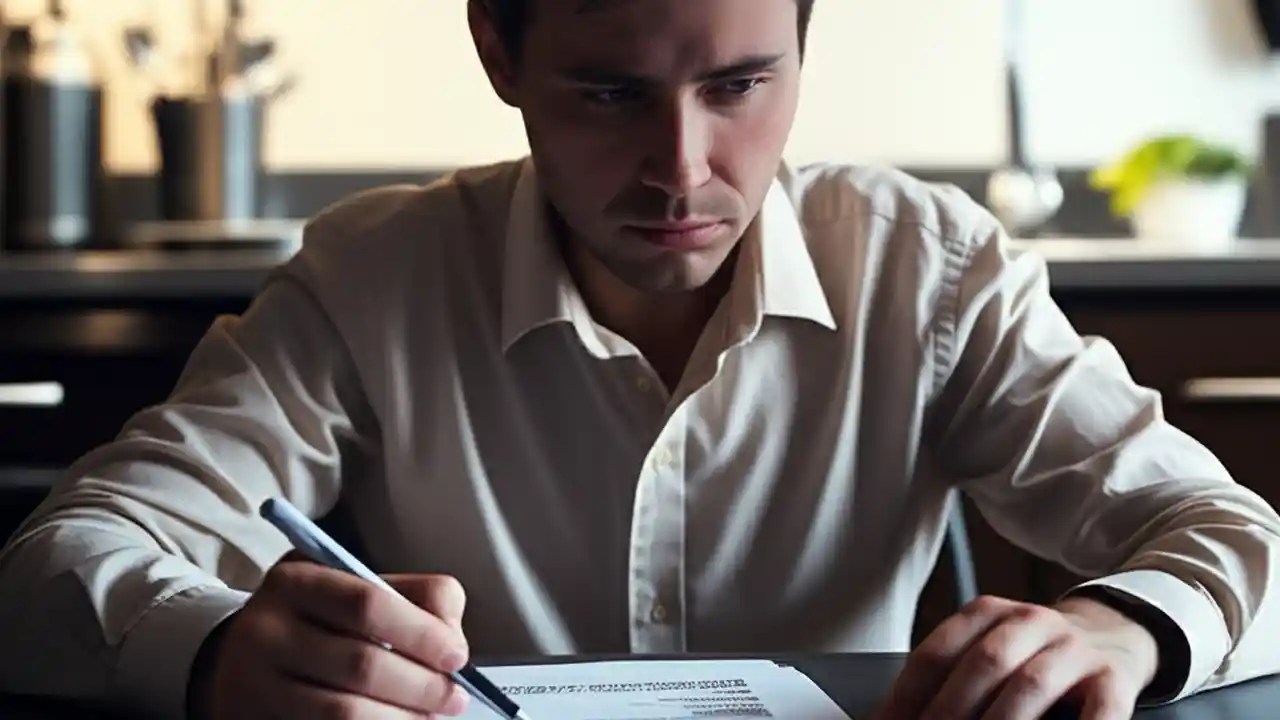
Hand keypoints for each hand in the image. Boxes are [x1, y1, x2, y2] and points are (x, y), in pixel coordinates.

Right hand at [192, 554, 471, 718]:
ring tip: (430, 717)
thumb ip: (412, 597)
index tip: (457, 656)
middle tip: (454, 697)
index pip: (368, 605)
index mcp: (296, 582)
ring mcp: (253, 685)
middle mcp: (265, 632)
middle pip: (360, 665)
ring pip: (342, 713)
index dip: (422, 634)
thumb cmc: (320, 620)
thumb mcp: (355, 587)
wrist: (241, 658)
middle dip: (421, 686)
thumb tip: (451, 639)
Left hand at [874, 594, 1159, 719]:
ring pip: (1030, 684)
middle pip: (982, 665)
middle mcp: (1029, 622)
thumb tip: (898, 717)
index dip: (907, 695)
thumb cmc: (1034, 653)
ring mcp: (1073, 649)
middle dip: (948, 711)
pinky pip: (1099, 708)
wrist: (1114, 630)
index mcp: (987, 613)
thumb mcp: (990, 646)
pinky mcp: (1114, 678)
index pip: (937, 653)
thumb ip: (952, 677)